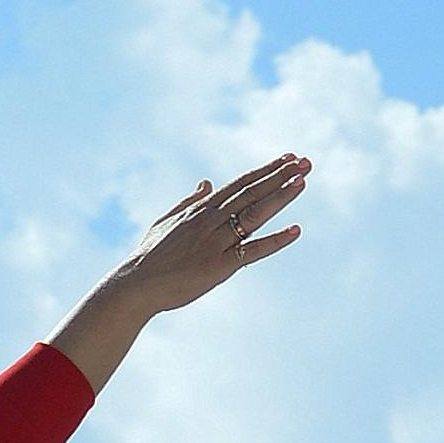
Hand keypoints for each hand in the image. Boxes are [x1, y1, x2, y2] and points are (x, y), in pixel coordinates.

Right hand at [48, 151, 311, 393]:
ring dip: (281, 197)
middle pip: (252, 193)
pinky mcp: (221, 266)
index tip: (288, 158)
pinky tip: (296, 230)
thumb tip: (207, 182)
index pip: (240, 183)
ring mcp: (217, 242)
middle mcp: (211, 220)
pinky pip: (253, 250)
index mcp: (200, 209)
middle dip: (281, 175)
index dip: (266, 170)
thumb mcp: (166, 221)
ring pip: (255, 214)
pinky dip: (276, 240)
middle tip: (306, 162)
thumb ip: (189, 201)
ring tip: (303, 181)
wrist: (137, 284)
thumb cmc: (150, 255)